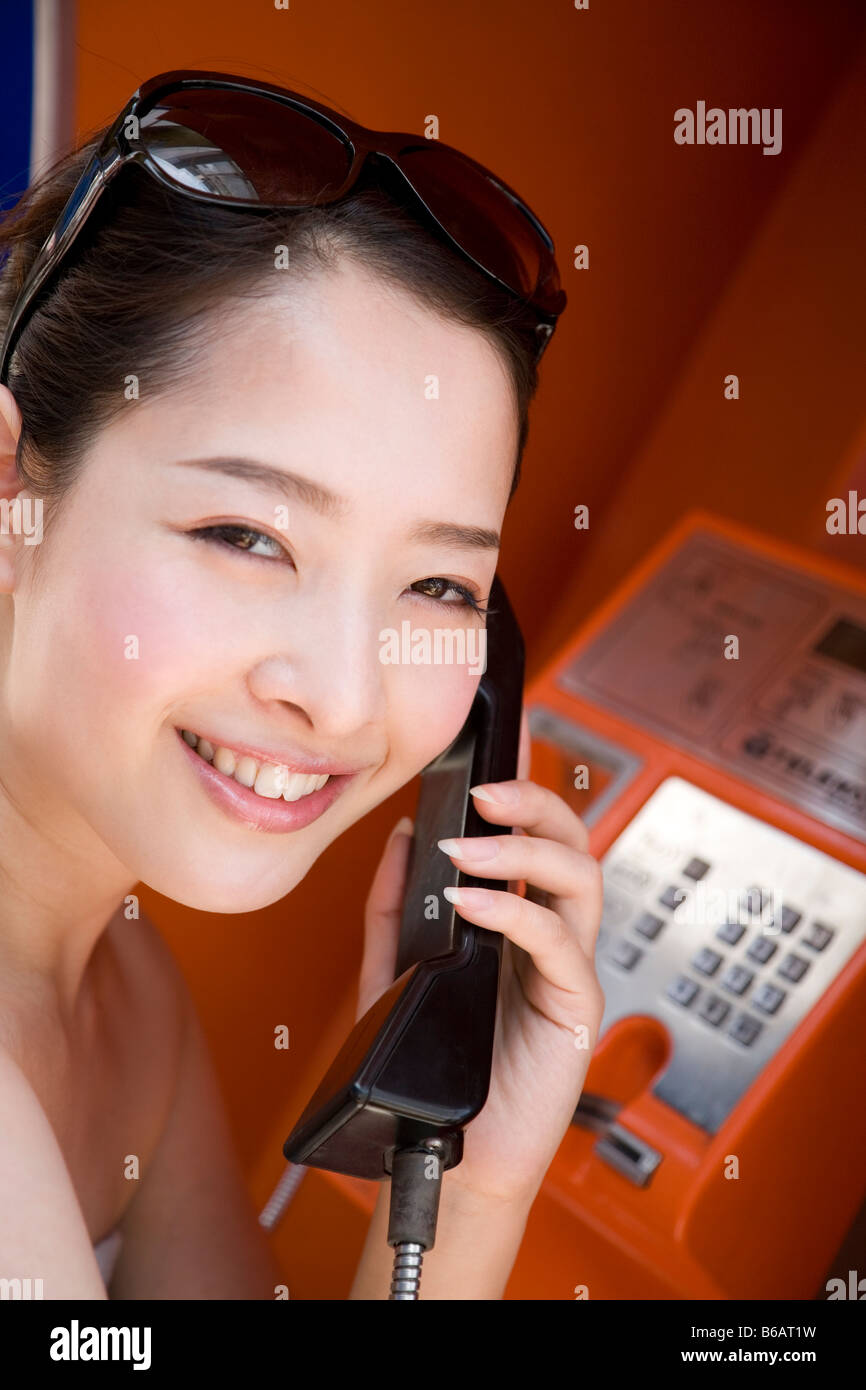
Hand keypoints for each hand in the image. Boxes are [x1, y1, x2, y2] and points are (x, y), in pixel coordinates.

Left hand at [356, 709, 604, 1208]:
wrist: (440, 1153)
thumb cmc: (430, 1063)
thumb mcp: (397, 970)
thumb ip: (396, 905)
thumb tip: (399, 834)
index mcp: (517, 920)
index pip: (535, 835)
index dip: (528, 783)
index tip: (506, 736)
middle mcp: (551, 936)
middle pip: (572, 841)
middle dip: (535, 801)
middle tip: (483, 789)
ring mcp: (568, 970)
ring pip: (582, 878)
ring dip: (526, 848)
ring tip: (472, 842)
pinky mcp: (575, 1010)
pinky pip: (562, 944)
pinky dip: (517, 911)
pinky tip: (474, 902)